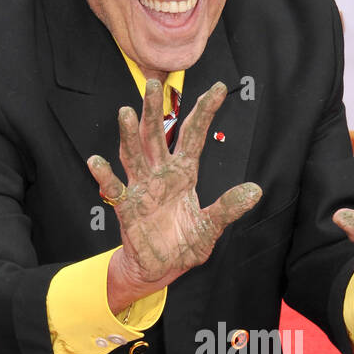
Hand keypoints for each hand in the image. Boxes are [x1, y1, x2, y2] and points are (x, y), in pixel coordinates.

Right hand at [86, 79, 261, 302]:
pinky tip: (97, 162)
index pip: (193, 136)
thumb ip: (228, 208)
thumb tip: (256, 190)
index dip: (204, 112)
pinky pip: (115, 189)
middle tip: (154, 84)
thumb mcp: (211, 227)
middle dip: (155, 110)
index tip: (218, 88)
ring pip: (134, 154)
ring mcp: (141, 188)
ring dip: (129, 135)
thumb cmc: (184, 245)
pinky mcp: (127, 208)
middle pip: (156, 136)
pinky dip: (105, 176)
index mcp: (184, 174)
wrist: (160, 269)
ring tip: (126, 113)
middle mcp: (160, 174)